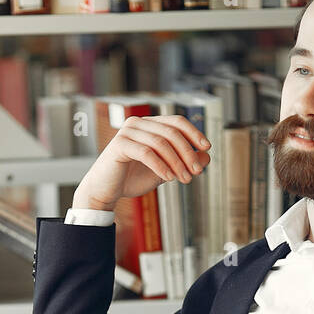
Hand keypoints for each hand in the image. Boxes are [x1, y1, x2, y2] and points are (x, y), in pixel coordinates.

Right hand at [73, 115, 210, 210]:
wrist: (105, 191)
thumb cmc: (132, 179)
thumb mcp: (165, 170)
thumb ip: (184, 162)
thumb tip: (207, 156)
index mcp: (148, 125)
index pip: (176, 121)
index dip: (193, 132)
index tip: (207, 147)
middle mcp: (137, 123)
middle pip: (171, 132)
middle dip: (188, 153)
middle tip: (197, 172)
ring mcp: (127, 132)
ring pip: (161, 143)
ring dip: (177, 162)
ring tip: (185, 179)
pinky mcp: (119, 145)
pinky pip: (146, 153)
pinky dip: (161, 166)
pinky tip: (169, 178)